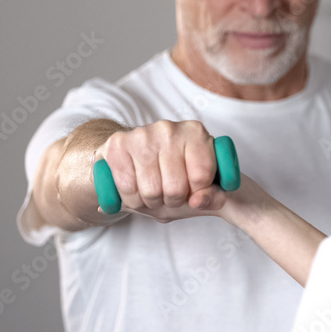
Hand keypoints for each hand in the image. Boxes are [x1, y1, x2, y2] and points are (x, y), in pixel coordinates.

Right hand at [95, 120, 227, 222]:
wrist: (134, 155)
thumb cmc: (173, 172)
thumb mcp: (201, 185)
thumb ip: (212, 196)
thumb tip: (197, 201)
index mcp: (196, 133)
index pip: (202, 176)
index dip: (196, 194)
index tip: (191, 190)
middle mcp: (170, 129)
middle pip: (175, 187)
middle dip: (171, 201)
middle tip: (168, 194)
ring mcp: (143, 134)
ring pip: (151, 190)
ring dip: (151, 202)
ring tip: (152, 192)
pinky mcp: (118, 144)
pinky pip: (127, 188)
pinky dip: (132, 199)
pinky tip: (136, 190)